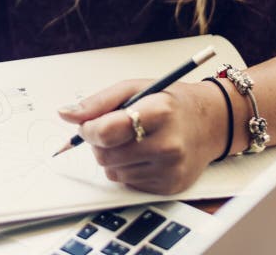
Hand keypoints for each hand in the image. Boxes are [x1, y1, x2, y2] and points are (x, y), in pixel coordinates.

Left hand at [58, 79, 226, 193]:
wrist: (210, 122)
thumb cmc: (169, 101)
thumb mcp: (133, 88)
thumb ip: (97, 102)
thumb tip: (66, 113)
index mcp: (159, 112)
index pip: (107, 131)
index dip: (88, 129)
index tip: (86, 124)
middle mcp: (168, 144)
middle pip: (106, 155)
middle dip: (98, 142)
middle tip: (111, 129)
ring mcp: (170, 169)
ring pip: (113, 171)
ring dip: (112, 156)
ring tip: (131, 139)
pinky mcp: (170, 187)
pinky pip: (128, 183)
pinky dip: (127, 169)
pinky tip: (143, 153)